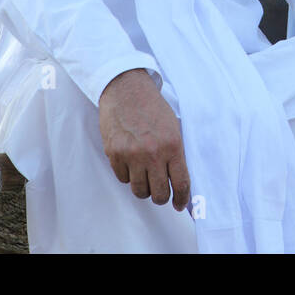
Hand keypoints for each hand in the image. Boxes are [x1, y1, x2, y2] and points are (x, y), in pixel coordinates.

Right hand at [98, 69, 189, 210]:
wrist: (126, 90)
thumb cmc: (152, 108)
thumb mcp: (173, 127)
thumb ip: (176, 153)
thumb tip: (180, 180)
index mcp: (173, 145)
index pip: (180, 183)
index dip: (181, 199)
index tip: (179, 204)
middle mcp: (153, 153)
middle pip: (158, 194)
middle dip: (161, 197)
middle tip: (160, 192)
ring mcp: (131, 155)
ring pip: (139, 190)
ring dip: (143, 188)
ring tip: (144, 177)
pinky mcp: (114, 154)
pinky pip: (122, 179)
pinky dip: (127, 175)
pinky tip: (130, 163)